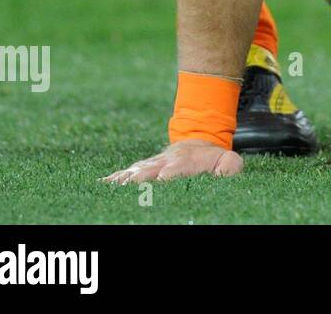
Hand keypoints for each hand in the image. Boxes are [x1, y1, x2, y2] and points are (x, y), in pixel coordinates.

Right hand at [102, 139, 242, 184]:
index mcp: (184, 163)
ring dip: (122, 181)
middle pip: (147, 173)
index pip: (172, 173)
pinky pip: (125, 172)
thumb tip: (227, 172)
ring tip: (109, 189)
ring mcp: (150, 165)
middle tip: (127, 191)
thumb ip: (229, 166)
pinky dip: (113, 178)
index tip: (155, 185)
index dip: (163, 179)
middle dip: (137, 182)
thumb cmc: (213, 157)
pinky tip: (101, 184)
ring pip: (133, 172)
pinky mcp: (141, 167)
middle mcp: (163, 163)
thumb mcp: (228, 160)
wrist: (198, 138)